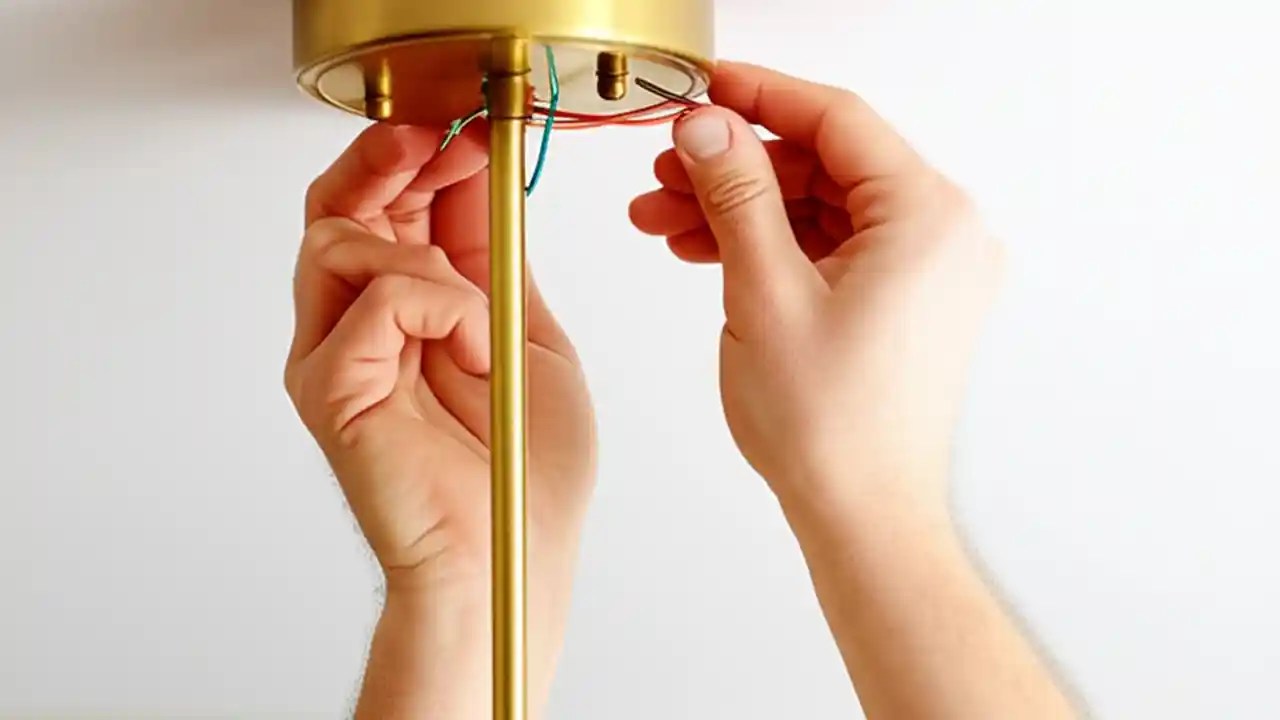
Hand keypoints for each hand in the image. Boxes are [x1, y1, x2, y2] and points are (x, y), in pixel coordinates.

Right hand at [284, 123, 594, 718]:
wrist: (514, 552)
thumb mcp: (527, 335)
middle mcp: (358, 327)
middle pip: (337, 207)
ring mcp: (335, 355)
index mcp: (409, 312)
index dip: (420, 155)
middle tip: (432, 138)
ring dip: (424, 253)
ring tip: (479, 316)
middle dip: (387, 159)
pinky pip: (375, 297)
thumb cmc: (525, 468)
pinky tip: (471, 350)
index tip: (465, 128)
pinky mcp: (328, 386)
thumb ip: (496, 261)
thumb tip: (482, 181)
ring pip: (340, 238)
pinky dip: (438, 308)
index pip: (387, 206)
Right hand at [631, 62, 1074, 719]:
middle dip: (735, 166)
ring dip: (743, 207)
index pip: (836, 118)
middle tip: (665, 172)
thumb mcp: (765, 291)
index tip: (703, 89)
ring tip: (668, 220)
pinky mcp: (905, 297)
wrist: (863, 514)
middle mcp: (942, 232)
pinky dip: (772, 243)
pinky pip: (832, 245)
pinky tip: (708, 250)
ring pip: (820, 205)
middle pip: (823, 163)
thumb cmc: (833, 427)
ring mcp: (926, 267)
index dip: (758, 96)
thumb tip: (708, 126)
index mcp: (928, 216)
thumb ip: (735, 193)